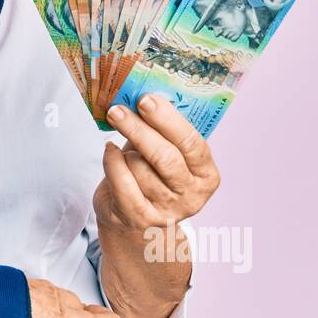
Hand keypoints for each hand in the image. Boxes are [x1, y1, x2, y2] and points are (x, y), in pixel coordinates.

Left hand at [94, 93, 220, 233]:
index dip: (167, 120)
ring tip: (124, 150)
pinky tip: (110, 152)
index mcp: (207, 176)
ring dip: (125, 151)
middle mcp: (192, 197)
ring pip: (139, 167)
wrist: (133, 219)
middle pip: (165, 156)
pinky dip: (111, 161)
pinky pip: (121, 180)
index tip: (146, 100)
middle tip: (118, 110)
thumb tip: (144, 97)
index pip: (191, 143)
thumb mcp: (167, 154)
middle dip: (139, 129)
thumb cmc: (151, 176)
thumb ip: (163, 131)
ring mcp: (167, 211)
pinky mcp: (140, 218)